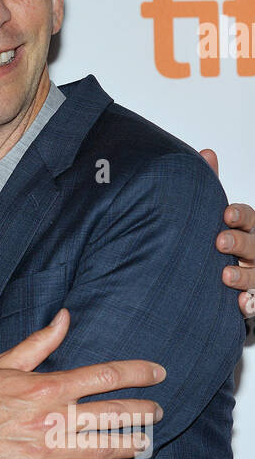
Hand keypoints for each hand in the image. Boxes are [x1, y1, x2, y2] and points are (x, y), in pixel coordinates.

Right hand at [0, 309, 164, 458]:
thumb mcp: (5, 362)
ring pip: (106, 447)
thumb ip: (41, 342)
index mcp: (47, 386)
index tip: (158, 374)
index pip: (105, 376)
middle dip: (145, 411)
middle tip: (158, 410)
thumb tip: (65, 317)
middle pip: (116, 413)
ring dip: (134, 442)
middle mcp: (53, 418)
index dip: (138, 374)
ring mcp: (48, 451)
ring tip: (147, 439)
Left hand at [200, 149, 254, 316]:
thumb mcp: (214, 214)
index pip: (249, 218)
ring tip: (224, 275)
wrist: (216, 277)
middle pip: (254, 245)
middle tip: (220, 242)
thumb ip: (211, 184)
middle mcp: (254, 251)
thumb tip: (207, 152)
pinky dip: (248, 304)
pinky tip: (238, 306)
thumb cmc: (219, 238)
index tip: (226, 214)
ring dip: (244, 276)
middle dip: (240, 243)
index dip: (240, 216)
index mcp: (246, 228)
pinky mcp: (251, 298)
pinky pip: (254, 303)